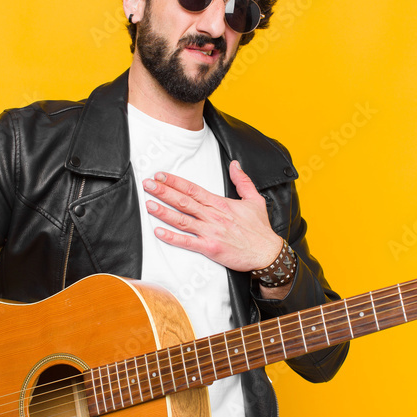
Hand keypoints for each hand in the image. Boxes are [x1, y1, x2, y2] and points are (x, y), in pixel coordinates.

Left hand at [142, 160, 283, 272]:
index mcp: (221, 204)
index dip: (175, 182)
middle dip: (164, 192)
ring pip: (182, 219)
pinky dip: (172, 237)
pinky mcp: (210, 248)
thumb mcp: (254, 199)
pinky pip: (187, 242)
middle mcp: (213, 216)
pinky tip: (159, 232)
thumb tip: (235, 164)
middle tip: (148, 184)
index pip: (193, 189)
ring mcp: (211, 232)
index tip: (161, 175)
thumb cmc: (260, 229)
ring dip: (164, 212)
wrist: (267, 253)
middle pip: (184, 201)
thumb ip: (242, 181)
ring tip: (149, 204)